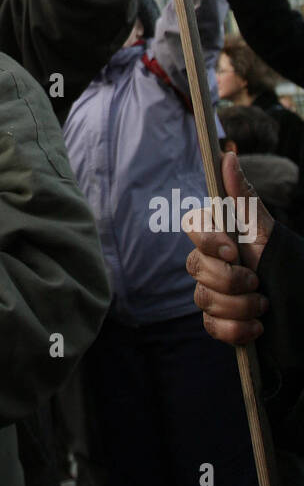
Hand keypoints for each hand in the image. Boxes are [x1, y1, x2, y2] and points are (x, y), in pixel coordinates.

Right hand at [182, 152, 273, 344]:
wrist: (297, 300)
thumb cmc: (276, 257)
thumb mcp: (263, 227)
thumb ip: (243, 196)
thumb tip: (228, 155)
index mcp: (215, 234)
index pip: (192, 227)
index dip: (208, 241)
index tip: (234, 251)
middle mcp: (205, 261)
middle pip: (196, 269)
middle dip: (231, 280)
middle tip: (258, 282)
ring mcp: (207, 291)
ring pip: (205, 299)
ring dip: (240, 306)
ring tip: (264, 305)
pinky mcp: (214, 319)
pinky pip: (211, 327)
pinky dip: (237, 330)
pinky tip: (257, 327)